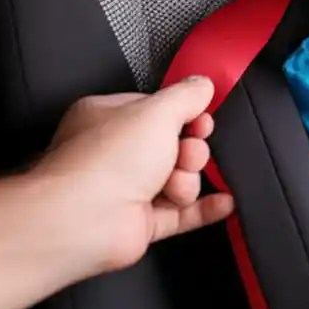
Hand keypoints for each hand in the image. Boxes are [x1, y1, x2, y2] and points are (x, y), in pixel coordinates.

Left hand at [31, 77, 234, 273]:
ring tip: (176, 185)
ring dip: (188, 182)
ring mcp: (126, 190)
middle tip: (187, 153)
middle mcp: (115, 153)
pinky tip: (224, 202)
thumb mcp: (157, 111)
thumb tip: (203, 85)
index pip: (158, 111)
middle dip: (190, 151)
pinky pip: (180, 214)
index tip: (201, 120)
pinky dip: (202, 209)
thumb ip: (186, 95)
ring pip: (180, 180)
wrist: (85, 219)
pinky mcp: (139, 223)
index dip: (185, 116)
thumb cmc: (107, 160)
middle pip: (174, 147)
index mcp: (109, 118)